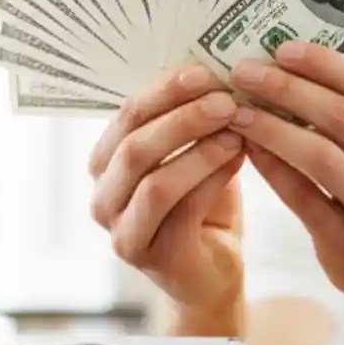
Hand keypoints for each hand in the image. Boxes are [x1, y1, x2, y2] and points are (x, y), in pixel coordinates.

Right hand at [88, 64, 246, 329]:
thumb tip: (219, 68)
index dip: (163, 90)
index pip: (126, 116)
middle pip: (134, 145)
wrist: (214, 276)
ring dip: (199, 148)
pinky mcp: (152, 257)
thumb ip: (194, 121)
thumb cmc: (205, 207)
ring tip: (238, 127)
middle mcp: (103, 198)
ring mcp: (123, 231)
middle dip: (182, 116)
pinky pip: (181, 210)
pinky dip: (212, 178)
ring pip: (154, 179)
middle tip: (226, 97)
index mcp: (106, 163)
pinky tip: (240, 156)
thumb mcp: (196, 155)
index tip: (204, 70)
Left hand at [228, 41, 343, 318]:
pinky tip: (246, 149)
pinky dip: (272, 170)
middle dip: (287, 89)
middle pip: (341, 117)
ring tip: (236, 111)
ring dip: (272, 128)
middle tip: (243, 73)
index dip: (322, 63)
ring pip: (321, 157)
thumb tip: (289, 61)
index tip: (280, 47)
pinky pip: (304, 198)